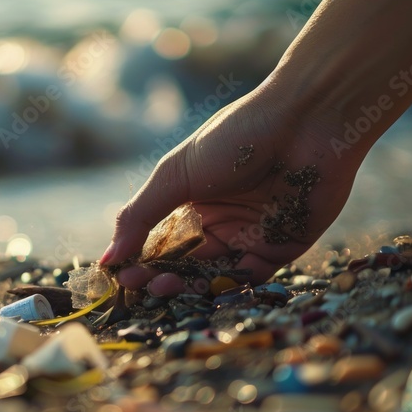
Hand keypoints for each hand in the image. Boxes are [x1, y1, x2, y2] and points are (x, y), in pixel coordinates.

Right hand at [101, 79, 364, 295]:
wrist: (304, 121)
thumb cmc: (235, 136)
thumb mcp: (177, 174)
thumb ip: (140, 216)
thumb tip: (107, 258)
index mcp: (192, 203)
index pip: (160, 244)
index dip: (140, 263)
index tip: (120, 276)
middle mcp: (221, 222)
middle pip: (186, 265)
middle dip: (162, 279)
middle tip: (144, 287)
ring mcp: (251, 236)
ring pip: (216, 276)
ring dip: (191, 287)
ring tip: (169, 288)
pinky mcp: (283, 247)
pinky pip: (253, 277)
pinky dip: (230, 287)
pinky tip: (207, 290)